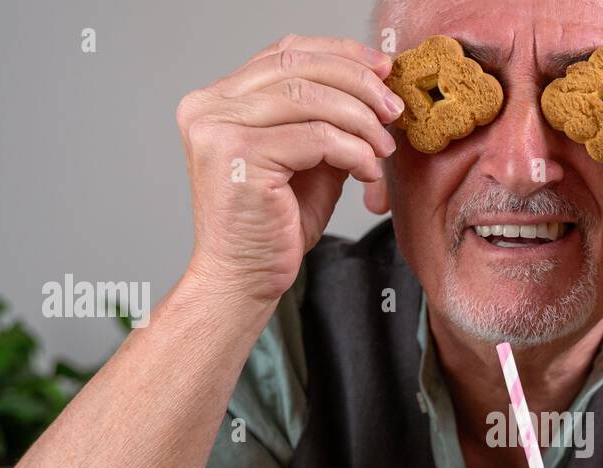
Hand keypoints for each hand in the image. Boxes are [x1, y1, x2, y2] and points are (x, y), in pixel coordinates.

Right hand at [175, 35, 404, 308]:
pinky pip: (315, 137)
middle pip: (297, 66)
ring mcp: (219, 129)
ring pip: (310, 98)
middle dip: (357, 83)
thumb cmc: (274, 228)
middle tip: (393, 108)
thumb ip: (328, 122)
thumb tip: (375, 90)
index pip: (285, 52)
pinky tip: (366, 171)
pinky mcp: (239, 157)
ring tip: (383, 148)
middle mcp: (210, 107)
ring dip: (360, 120)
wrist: (243, 280)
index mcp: (219, 100)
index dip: (339, 54)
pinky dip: (353, 151)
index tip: (382, 69)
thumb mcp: (308, 162)